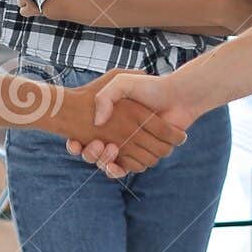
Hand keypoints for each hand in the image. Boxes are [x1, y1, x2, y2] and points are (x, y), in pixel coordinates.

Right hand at [53, 79, 184, 176]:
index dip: (75, 144)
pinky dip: (118, 169)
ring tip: (108, 148)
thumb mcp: (121, 82)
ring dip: (103, 160)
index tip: (74, 142)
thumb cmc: (149, 87)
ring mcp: (128, 146)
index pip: (83, 136)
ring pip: (107, 163)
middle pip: (93, 153)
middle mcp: (115, 134)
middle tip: (95, 144)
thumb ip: (105, 96)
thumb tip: (98, 122)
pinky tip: (115, 163)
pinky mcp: (142, 155)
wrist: (177, 97)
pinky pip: (126, 168)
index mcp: (108, 119)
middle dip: (90, 153)